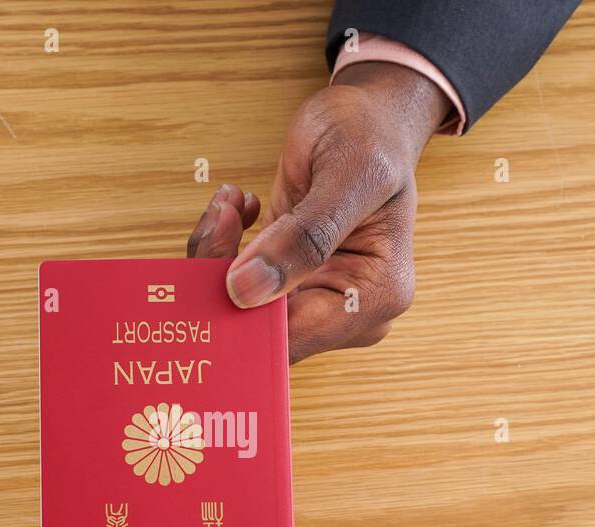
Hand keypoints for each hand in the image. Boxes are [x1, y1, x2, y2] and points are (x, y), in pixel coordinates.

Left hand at [190, 62, 448, 361]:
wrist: (368, 120)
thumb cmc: (370, 136)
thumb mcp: (346, 175)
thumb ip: (302, 237)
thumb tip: (246, 291)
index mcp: (376, 297)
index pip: (292, 337)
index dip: (243, 308)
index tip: (222, 249)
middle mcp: (346, 310)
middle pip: (260, 328)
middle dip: (224, 275)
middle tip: (221, 216)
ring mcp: (316, 298)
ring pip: (240, 309)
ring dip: (219, 255)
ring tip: (229, 206)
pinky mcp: (288, 282)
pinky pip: (238, 286)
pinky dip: (224, 249)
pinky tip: (238, 210)